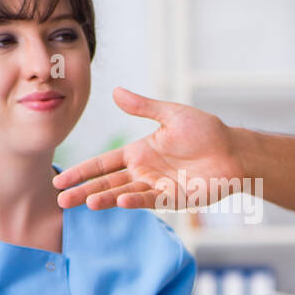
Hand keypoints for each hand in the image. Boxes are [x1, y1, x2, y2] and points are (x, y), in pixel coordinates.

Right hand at [52, 87, 243, 210]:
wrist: (233, 151)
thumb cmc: (205, 132)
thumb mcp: (171, 114)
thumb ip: (143, 107)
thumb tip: (116, 91)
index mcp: (139, 152)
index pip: (103, 164)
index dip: (82, 171)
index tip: (60, 180)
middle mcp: (144, 172)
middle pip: (107, 183)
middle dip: (84, 191)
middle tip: (61, 200)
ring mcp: (157, 187)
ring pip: (123, 194)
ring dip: (104, 199)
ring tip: (85, 203)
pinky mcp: (173, 199)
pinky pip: (149, 200)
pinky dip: (134, 201)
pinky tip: (119, 202)